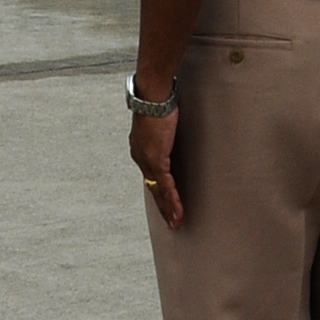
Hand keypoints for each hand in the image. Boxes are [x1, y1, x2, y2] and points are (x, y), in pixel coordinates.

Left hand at [129, 105, 184, 227]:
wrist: (153, 95)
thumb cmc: (158, 101)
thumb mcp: (161, 120)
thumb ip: (165, 130)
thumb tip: (170, 127)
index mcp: (141, 149)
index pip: (151, 176)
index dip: (159, 192)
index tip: (165, 203)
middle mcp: (141, 157)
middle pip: (153, 188)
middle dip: (163, 207)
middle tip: (171, 223)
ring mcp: (147, 161)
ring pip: (159, 192)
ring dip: (169, 210)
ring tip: (176, 224)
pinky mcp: (156, 161)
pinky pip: (166, 187)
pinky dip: (173, 201)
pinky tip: (178, 213)